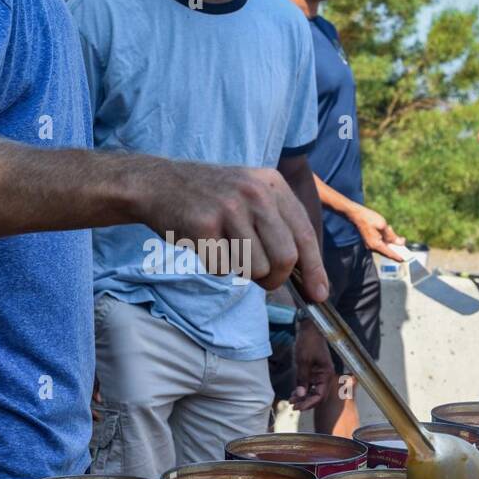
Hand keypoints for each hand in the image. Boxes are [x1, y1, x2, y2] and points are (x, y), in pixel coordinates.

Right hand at [140, 161, 328, 299]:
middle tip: (263, 279)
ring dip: (243, 271)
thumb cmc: (212, 198)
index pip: (305, 234)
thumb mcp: (251, 192)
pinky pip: (224, 269)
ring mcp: (228, 208)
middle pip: (285, 257)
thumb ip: (280, 224)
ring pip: (255, 268)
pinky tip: (207, 245)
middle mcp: (254, 193)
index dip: (315, 269)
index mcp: (272, 184)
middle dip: (276, 278)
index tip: (319, 294)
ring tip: (227, 249)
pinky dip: (217, 267)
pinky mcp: (203, 226)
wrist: (159, 183)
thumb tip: (309, 276)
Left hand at [290, 319, 334, 411]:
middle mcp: (325, 376)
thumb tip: (300, 396)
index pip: (320, 395)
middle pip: (317, 395)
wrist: (309, 328)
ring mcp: (319, 374)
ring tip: (291, 401)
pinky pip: (309, 384)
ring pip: (313, 391)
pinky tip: (293, 394)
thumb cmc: (308, 342)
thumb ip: (302, 379)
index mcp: (326, 374)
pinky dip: (302, 390)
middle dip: (305, 402)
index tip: (298, 408)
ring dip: (303, 397)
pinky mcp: (314, 371)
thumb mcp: (303, 361)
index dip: (309, 403)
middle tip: (293, 406)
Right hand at [349, 204, 405, 261]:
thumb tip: (400, 243)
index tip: (404, 259)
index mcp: (376, 245)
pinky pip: (380, 243)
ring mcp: (370, 244)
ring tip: (390, 229)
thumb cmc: (369, 219)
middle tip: (403, 241)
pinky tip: (386, 229)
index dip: (398, 256)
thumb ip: (392, 236)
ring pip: (384, 246)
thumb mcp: (383, 226)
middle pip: (387, 251)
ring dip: (390, 241)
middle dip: (395, 247)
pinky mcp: (370, 241)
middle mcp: (372, 247)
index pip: (389, 253)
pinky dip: (385, 239)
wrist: (356, 214)